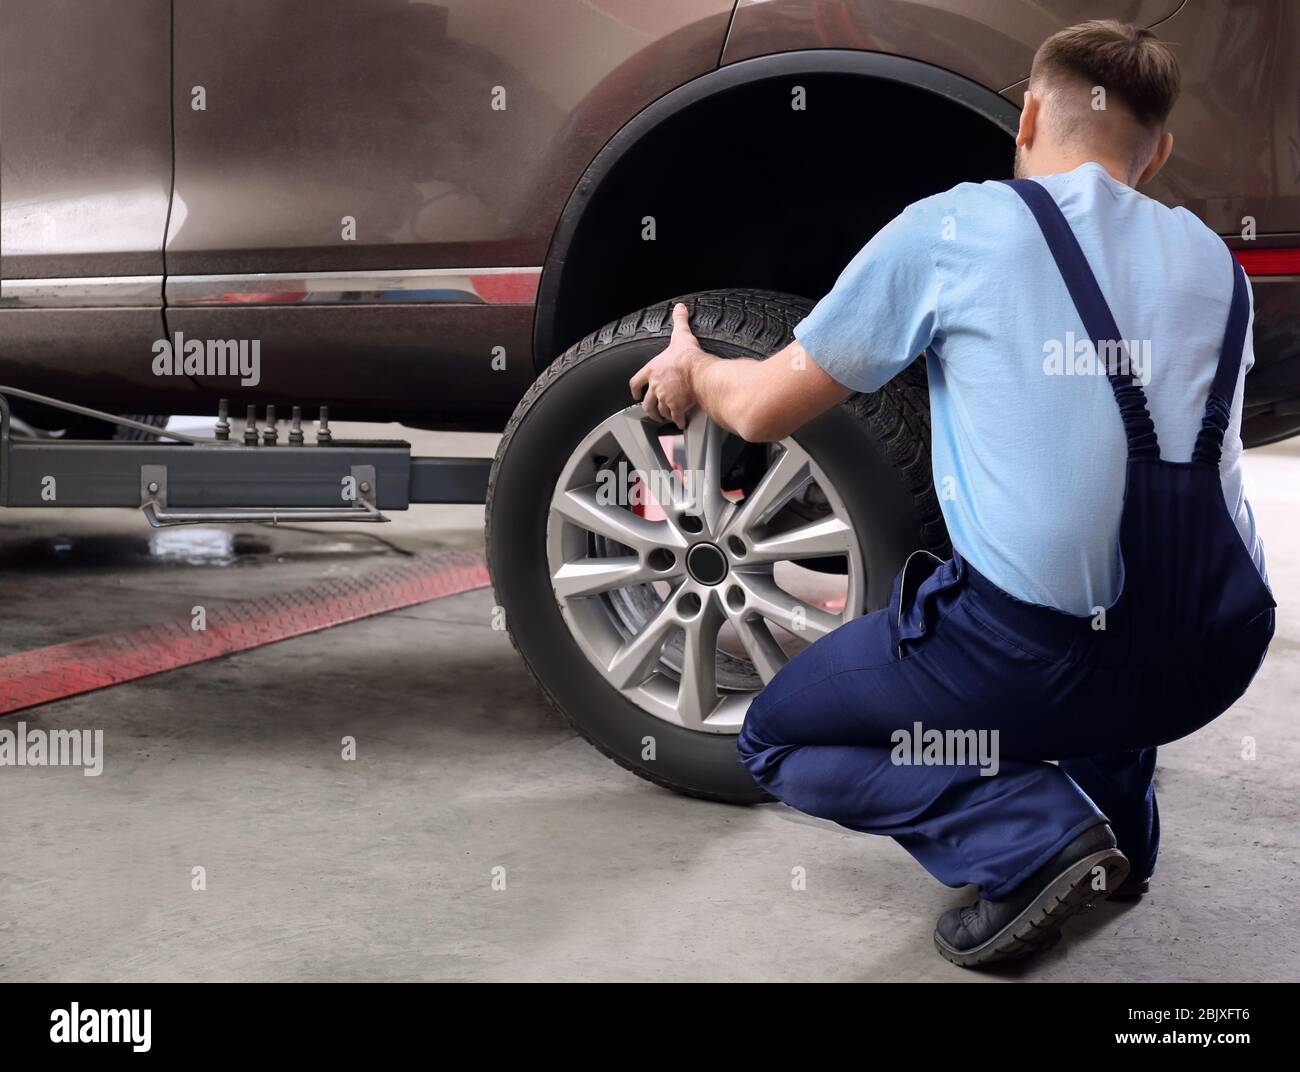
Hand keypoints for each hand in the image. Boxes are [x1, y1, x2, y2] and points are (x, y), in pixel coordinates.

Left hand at [629, 303, 708, 427]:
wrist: (698, 372)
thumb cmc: (687, 357)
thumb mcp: (680, 335)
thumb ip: (679, 321)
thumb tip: (680, 308)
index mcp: (652, 370)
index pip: (636, 382)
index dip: (635, 390)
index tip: (635, 394)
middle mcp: (656, 386)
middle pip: (646, 402)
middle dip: (648, 408)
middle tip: (651, 411)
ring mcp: (665, 398)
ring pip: (658, 411)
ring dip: (661, 416)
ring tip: (665, 418)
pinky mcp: (676, 407)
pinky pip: (675, 417)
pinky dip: (677, 421)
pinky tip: (681, 422)